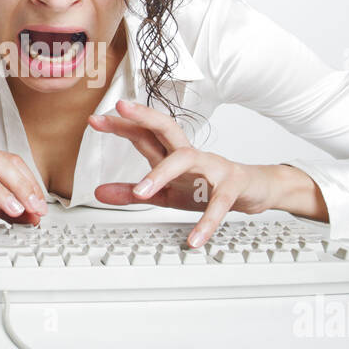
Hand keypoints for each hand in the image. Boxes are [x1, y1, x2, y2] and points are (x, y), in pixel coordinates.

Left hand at [89, 99, 272, 247]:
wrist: (254, 190)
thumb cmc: (207, 186)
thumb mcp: (165, 194)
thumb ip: (131, 193)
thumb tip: (98, 193)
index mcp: (172, 154)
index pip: (145, 134)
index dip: (121, 125)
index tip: (95, 120)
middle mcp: (190, 155)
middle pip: (166, 127)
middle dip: (143, 116)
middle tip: (121, 109)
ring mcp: (212, 166)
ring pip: (187, 159)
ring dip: (162, 174)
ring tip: (142, 192)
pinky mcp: (232, 185)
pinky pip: (219, 202)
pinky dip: (207, 222)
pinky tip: (195, 238)